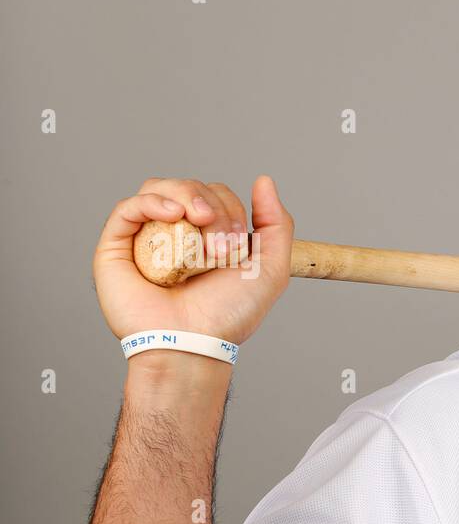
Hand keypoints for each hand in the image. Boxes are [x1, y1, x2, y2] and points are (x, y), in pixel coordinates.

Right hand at [92, 175, 293, 345]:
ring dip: (186, 196)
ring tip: (200, 220)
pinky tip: (174, 214)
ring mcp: (145, 239)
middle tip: (221, 240)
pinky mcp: (116, 247)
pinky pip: (128, 208)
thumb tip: (264, 181)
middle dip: (213, 204)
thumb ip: (276, 224)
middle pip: (189, 188)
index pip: (215, 194)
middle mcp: (175, 234)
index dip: (230, 205)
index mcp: (206, 236)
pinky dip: (152, 201)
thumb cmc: (229, 314)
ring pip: (159, 189)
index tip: (239, 239)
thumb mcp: (270, 267)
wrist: (195, 342)